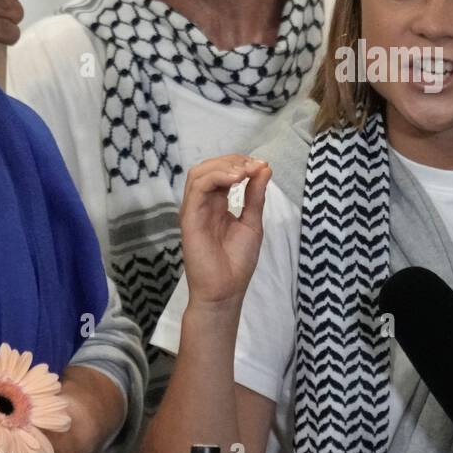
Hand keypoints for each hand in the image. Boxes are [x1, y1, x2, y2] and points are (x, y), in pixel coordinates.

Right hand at [179, 155, 271, 308]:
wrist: (226, 291)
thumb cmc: (236, 262)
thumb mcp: (252, 222)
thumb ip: (255, 195)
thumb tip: (264, 168)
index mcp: (217, 205)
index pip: (222, 172)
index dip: (241, 164)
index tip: (262, 165)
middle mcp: (203, 205)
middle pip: (208, 168)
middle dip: (232, 161)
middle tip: (253, 165)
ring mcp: (194, 210)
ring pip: (199, 174)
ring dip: (223, 166)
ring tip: (244, 172)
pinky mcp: (189, 218)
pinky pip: (197, 189)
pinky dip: (215, 177)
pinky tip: (235, 179)